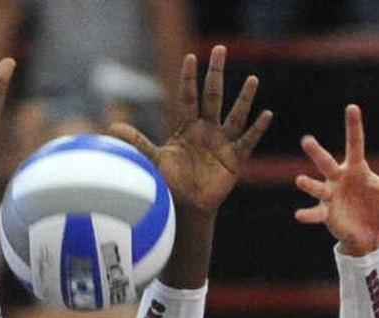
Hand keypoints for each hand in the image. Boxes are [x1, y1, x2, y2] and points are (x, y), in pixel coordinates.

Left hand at [111, 47, 271, 218]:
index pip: (188, 96)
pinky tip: (266, 114)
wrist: (187, 206)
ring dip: (244, 98)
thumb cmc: (170, 182)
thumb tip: (112, 128)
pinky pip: (248, 141)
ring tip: (253, 79)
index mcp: (188, 126)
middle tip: (220, 49)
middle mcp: (207, 129)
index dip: (189, 78)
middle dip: (216, 73)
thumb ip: (137, 142)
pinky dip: (257, 129)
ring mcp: (222, 143)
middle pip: (213, 95)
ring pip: (235, 115)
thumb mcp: (153, 160)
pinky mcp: (234, 159)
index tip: (190, 57)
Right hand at [295, 103, 378, 256]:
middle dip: (317, 153)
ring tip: (299, 180)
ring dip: (309, 184)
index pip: (355, 144)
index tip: (352, 107)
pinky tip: (299, 215)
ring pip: (318, 187)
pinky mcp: (328, 214)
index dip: (354, 127)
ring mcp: (332, 196)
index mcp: (357, 169)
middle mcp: (340, 179)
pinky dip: (309, 214)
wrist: (371, 233)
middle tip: (307, 140)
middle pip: (328, 163)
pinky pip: (317, 214)